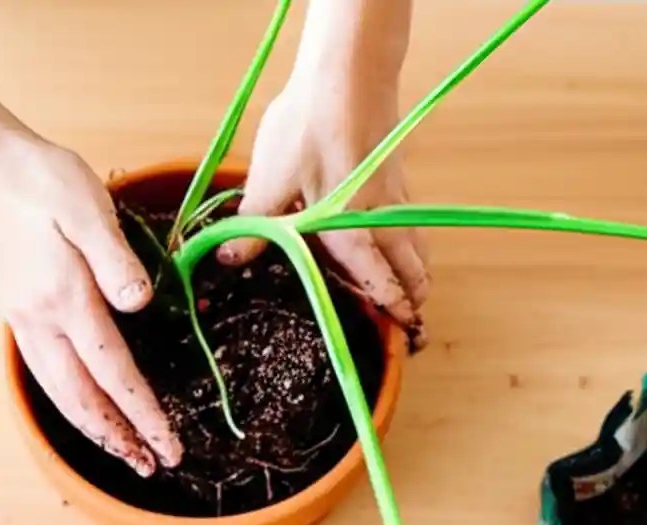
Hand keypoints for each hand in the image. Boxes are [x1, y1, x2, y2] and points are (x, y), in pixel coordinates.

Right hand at [0, 136, 181, 475]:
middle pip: (82, 399)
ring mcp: (26, 320)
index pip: (113, 371)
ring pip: (60, 393)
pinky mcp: (20, 312)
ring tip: (125, 452)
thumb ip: (116, 260)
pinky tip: (88, 409)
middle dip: (118, 438)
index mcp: (66, 298)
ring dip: (94, 428)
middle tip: (152, 467)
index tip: (169, 445)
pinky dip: (72, 403)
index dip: (144, 413)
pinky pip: (47, 375)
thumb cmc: (44, 180)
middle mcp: (41, 320)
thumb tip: (139, 304)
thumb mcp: (90, 208)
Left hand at [220, 59, 428, 336]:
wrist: (347, 75)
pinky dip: (411, 236)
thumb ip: (254, 225)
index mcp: (350, 231)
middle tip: (414, 319)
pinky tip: (398, 233)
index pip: (378, 280)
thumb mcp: (269, 181)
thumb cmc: (307, 128)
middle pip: (410, 265)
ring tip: (416, 286)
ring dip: (417, 266)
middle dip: (414, 294)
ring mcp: (394, 193)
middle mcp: (381, 218)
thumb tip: (230, 257)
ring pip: (416, 240)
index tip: (402, 327)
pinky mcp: (395, 171)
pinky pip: (410, 216)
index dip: (390, 305)